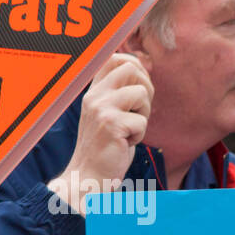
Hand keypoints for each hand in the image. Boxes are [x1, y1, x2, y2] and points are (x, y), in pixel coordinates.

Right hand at [48, 52, 151, 211]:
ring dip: (144, 113)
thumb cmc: (105, 147)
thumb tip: (144, 64)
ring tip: (131, 129)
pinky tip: (126, 143)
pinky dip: (140, 135)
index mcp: (94, 91)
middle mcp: (94, 96)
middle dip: (146, 87)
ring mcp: (100, 109)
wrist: (88, 176)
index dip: (135, 65)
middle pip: (131, 67)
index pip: (114, 58)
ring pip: (141, 92)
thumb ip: (120, 91)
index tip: (140, 86)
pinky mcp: (110, 124)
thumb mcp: (108, 113)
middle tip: (139, 110)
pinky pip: (141, 121)